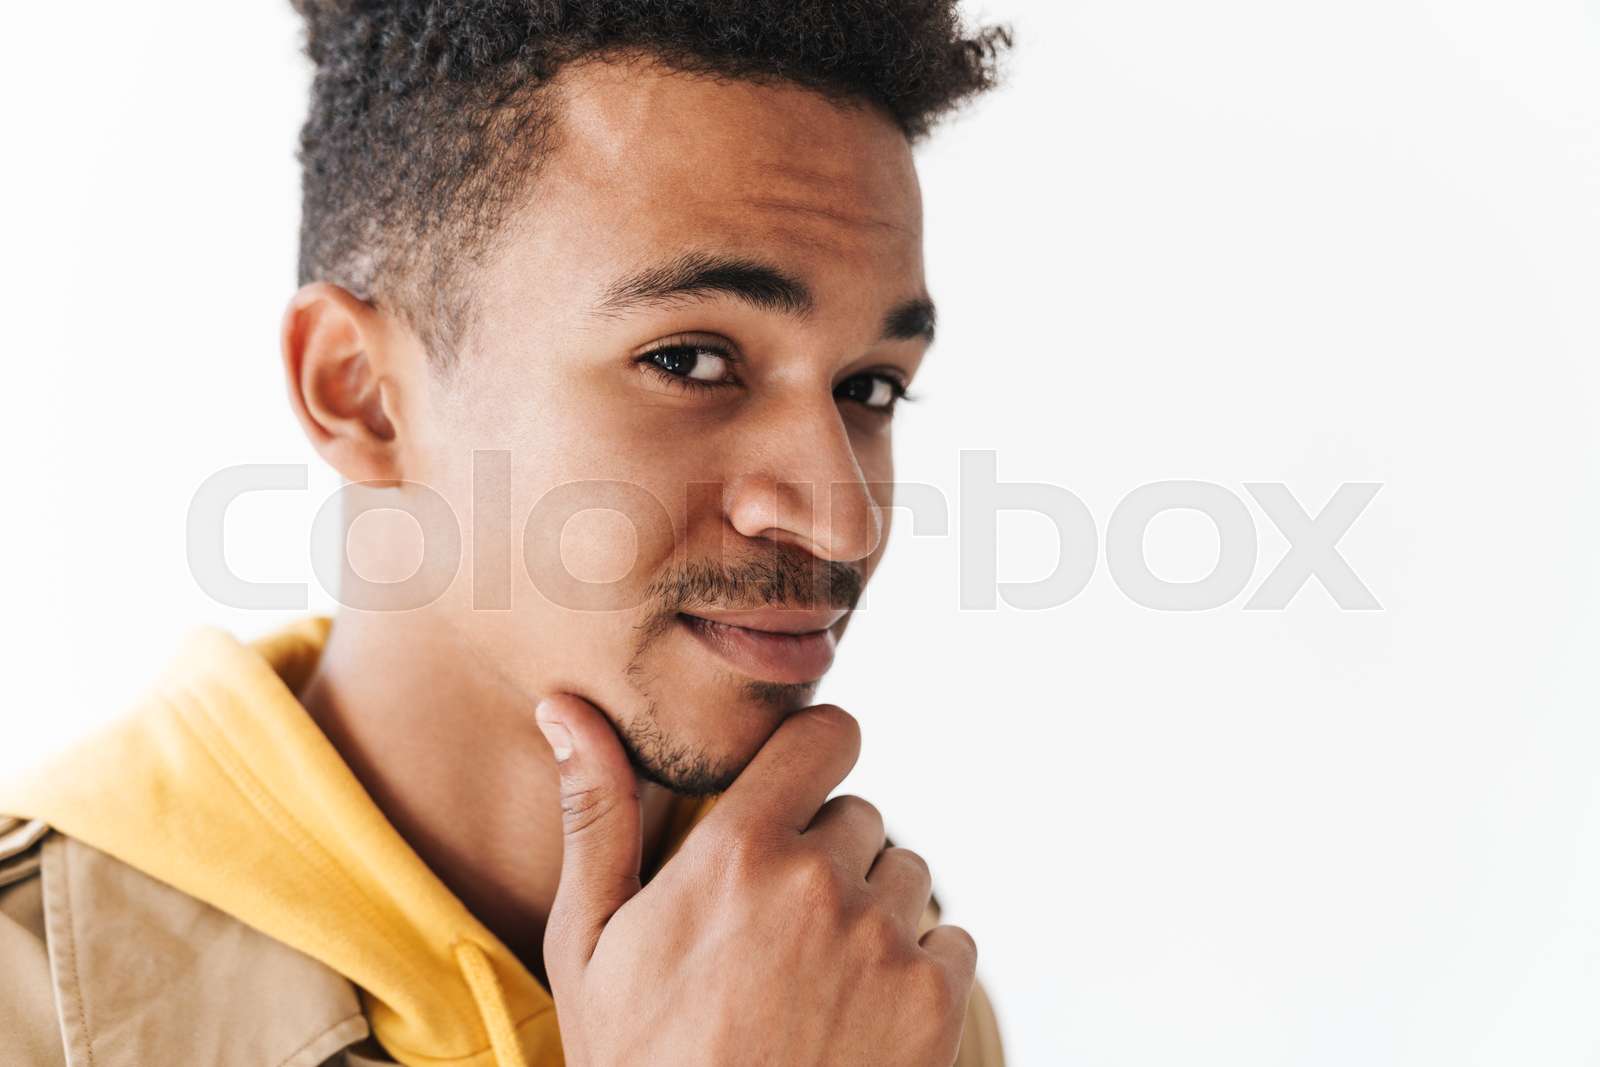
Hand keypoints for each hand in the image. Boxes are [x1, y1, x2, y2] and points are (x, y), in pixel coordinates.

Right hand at [534, 695, 976, 1066]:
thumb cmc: (639, 1064)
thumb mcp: (591, 945)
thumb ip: (595, 816)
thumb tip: (563, 706)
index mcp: (737, 853)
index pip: (828, 736)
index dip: (818, 756)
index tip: (800, 790)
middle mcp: (820, 883)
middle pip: (861, 817)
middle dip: (827, 856)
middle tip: (776, 932)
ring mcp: (883, 944)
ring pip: (906, 879)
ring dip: (873, 912)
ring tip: (814, 981)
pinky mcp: (932, 1003)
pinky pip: (949, 941)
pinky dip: (917, 970)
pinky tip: (859, 1018)